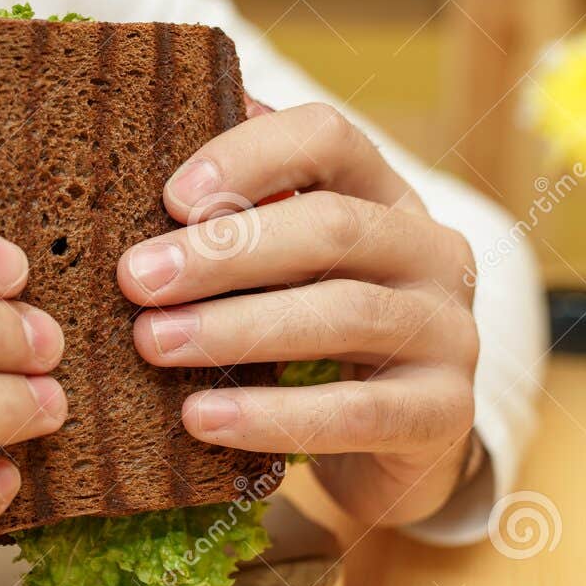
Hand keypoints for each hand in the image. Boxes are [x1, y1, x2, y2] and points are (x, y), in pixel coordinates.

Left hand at [118, 102, 479, 527]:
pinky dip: (272, 417)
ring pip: (344, 313)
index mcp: (383, 195)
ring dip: (236, 329)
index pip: (328, 138)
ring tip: (154, 343)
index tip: (170, 198)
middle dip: (224, 252)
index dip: (249, 157)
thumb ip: (237, 223)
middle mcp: (430, 250)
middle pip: (332, 226)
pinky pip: (356, 412)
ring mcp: (448, 330)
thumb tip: (150, 168)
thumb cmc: (311, 342)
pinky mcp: (444, 411)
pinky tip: (202, 417)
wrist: (391, 447)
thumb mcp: (281, 274)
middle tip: (137, 280)